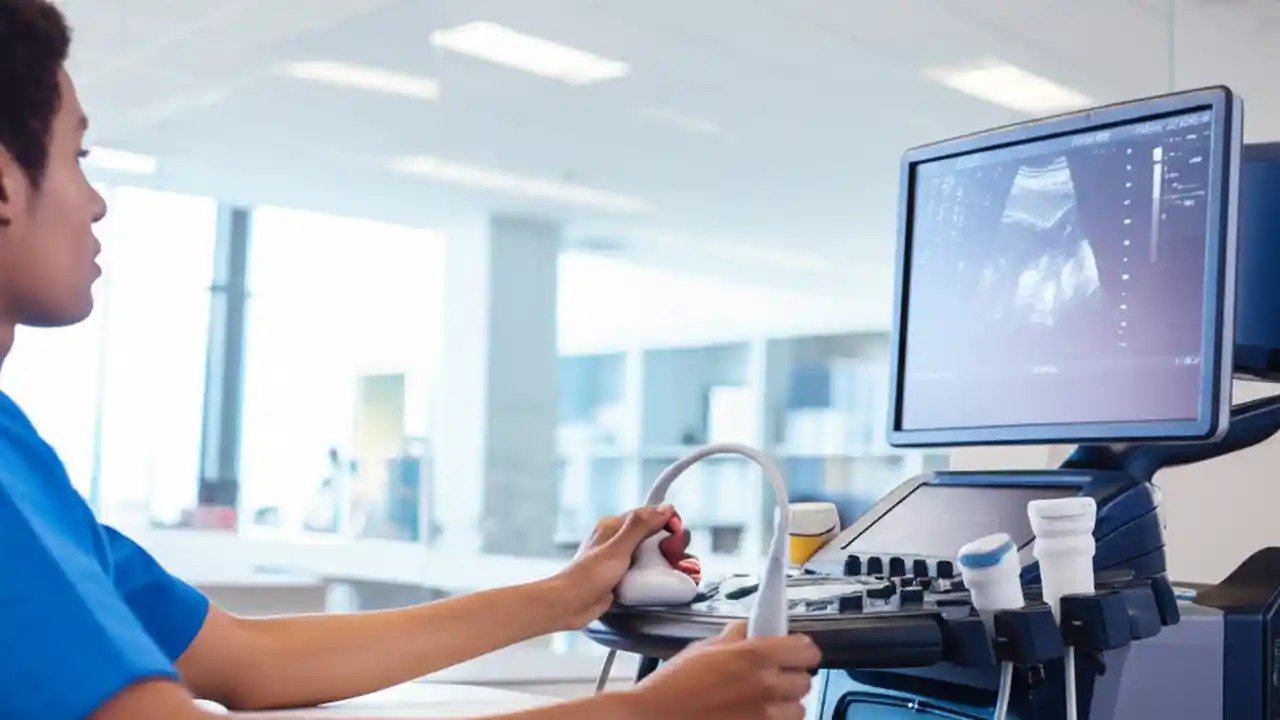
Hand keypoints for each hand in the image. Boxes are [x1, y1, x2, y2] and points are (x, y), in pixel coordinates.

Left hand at [547, 505, 677, 629]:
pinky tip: (660, 581)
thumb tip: (664, 508)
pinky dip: (654, 574)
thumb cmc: (586, 577)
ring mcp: (620, 559)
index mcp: (613, 526)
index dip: (666, 520)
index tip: (677, 532)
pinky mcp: (622, 577)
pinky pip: (644, 571)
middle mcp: (617, 540)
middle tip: (675, 554)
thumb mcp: (618, 549)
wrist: (568, 605)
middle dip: (667, 541)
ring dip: (663, 559)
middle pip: (652, 533)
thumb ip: (640, 527)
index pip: (648, 514)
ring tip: (673, 568)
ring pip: (650, 553)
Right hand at [625, 622, 820, 719]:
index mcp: (755, 655)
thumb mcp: (704, 648)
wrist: (655, 717)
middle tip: (772, 676)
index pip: (807, 651)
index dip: (801, 651)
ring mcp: (765, 716)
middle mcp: (767, 685)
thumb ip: (734, 637)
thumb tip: (749, 629)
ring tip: (762, 701)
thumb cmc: (674, 685)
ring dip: (785, 705)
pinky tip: (752, 715)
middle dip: (791, 678)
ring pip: (797, 709)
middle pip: (805, 682)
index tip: (795, 652)